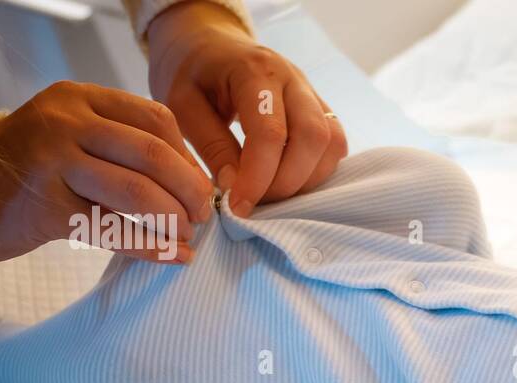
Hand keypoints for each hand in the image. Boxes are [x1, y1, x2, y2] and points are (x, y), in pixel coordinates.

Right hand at [0, 81, 211, 263]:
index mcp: (79, 98)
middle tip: (202, 215)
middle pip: (153, 155)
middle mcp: (65, 123)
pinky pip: (113, 231)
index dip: (188, 156)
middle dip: (190, 190)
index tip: (200, 185)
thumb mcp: (75, 135)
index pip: (155, 119)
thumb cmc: (36, 167)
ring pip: (137, 193)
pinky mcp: (46, 208)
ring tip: (186, 237)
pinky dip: (151, 248)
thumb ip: (124, 142)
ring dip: (174, 220)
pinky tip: (172, 257)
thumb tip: (195, 178)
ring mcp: (52, 163)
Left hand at [146, 1, 348, 216]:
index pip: (270, 133)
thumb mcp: (181, 105)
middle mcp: (293, 78)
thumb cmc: (192, 74)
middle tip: (256, 202)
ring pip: (332, 143)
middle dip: (287, 182)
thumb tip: (236, 188)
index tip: (238, 206)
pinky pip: (335, 144)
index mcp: (254, 70)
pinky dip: (317, 170)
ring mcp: (312, 92)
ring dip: (306, 179)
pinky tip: (287, 179)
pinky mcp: (320, 107)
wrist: (210, 43)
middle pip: (313, 138)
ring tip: (270, 193)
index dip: (258, 177)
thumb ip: (211, 145)